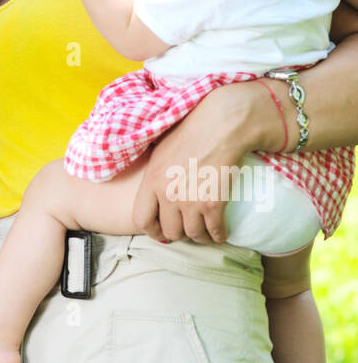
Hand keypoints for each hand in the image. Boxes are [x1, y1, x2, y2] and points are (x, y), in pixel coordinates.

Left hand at [131, 81, 261, 242]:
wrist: (221, 125)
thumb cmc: (192, 131)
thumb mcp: (161, 150)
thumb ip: (155, 173)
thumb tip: (152, 187)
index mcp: (152, 180)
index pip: (141, 219)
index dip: (152, 230)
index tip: (161, 232)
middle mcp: (168, 195)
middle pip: (170, 232)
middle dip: (179, 234)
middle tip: (187, 228)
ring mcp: (191, 202)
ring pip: (193, 235)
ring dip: (199, 236)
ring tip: (204, 231)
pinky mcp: (214, 204)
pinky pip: (215, 232)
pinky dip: (219, 236)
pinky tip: (220, 232)